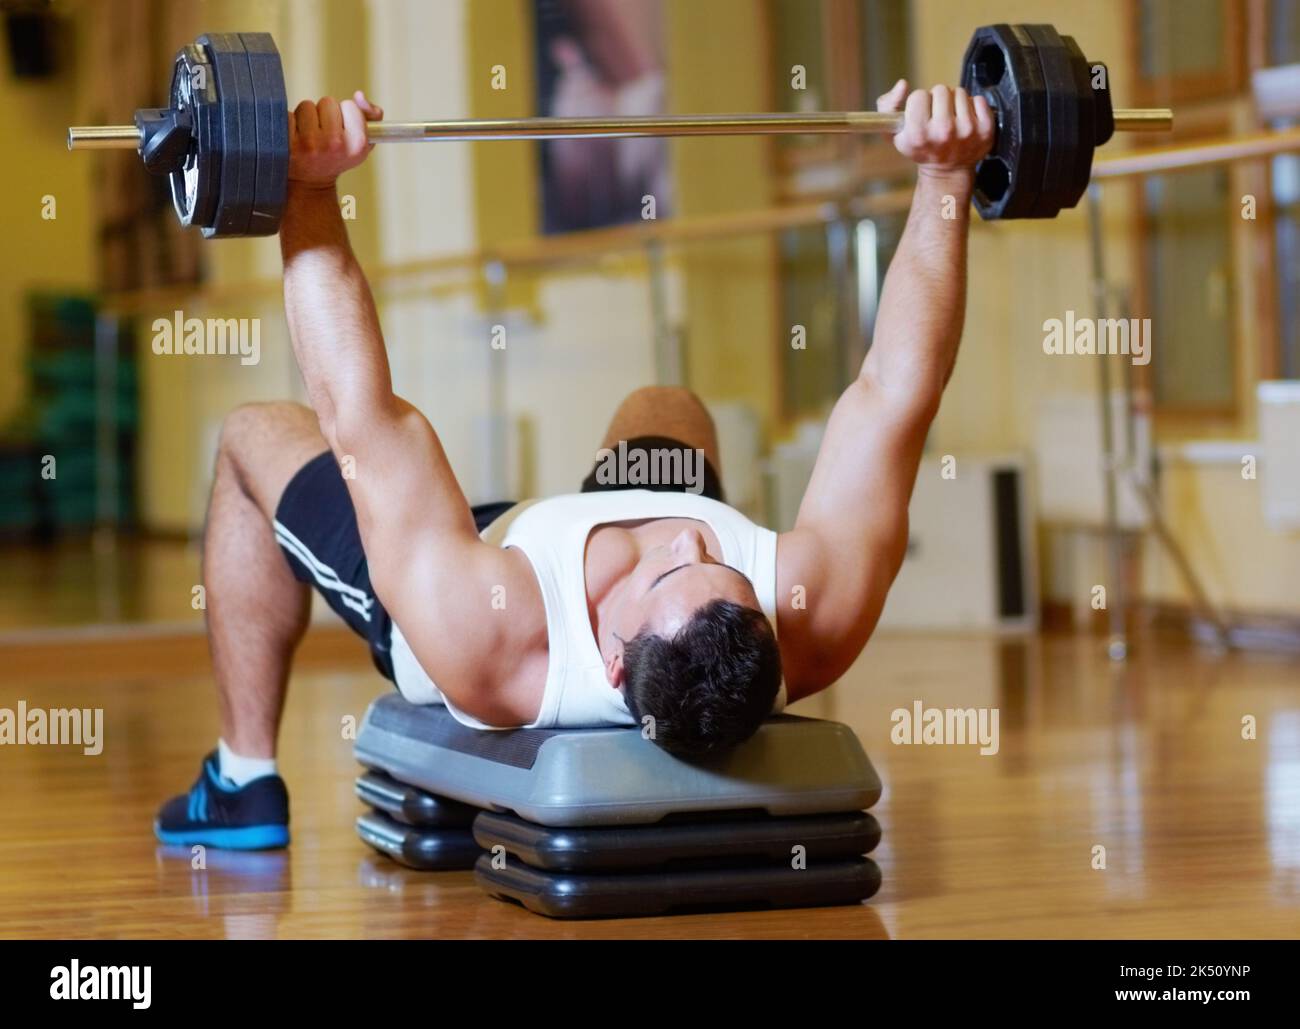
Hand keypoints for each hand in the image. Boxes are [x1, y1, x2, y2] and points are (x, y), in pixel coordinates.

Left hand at [288, 91, 383, 186]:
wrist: (310, 182)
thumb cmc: (337, 158)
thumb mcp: (362, 141)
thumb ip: (370, 115)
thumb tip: (359, 95)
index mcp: (357, 144)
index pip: (350, 105)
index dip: (345, 114)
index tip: (342, 129)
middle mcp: (334, 145)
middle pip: (328, 102)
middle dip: (325, 113)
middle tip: (323, 133)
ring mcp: (309, 145)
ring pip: (307, 106)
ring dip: (306, 116)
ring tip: (309, 135)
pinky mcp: (287, 144)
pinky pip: (288, 114)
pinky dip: (290, 121)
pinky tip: (294, 136)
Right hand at [877, 80, 993, 174]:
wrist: (947, 172)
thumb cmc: (920, 149)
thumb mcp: (893, 134)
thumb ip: (887, 106)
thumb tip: (902, 84)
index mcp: (919, 134)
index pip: (919, 95)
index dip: (918, 104)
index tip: (921, 116)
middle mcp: (943, 132)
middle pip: (940, 90)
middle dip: (938, 100)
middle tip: (937, 117)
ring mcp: (967, 131)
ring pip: (960, 92)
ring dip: (955, 103)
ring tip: (951, 119)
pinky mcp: (985, 130)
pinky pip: (979, 100)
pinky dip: (973, 107)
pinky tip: (966, 121)